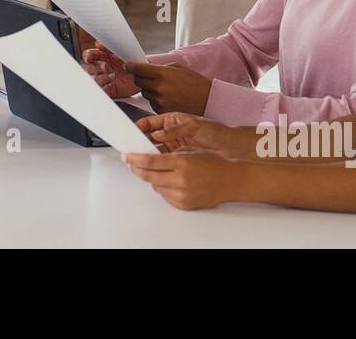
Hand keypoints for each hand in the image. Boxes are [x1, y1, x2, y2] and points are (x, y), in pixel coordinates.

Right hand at [82, 46, 138, 97]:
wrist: (144, 74)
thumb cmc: (134, 61)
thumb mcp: (122, 51)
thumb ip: (109, 47)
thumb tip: (98, 44)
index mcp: (104, 57)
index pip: (90, 56)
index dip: (88, 56)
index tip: (89, 57)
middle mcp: (103, 68)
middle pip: (90, 68)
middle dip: (97, 67)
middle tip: (106, 66)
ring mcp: (106, 79)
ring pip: (95, 79)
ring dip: (102, 77)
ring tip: (112, 76)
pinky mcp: (110, 89)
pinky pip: (102, 90)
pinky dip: (105, 87)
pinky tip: (111, 84)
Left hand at [123, 151, 240, 209]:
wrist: (230, 180)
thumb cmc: (212, 163)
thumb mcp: (189, 151)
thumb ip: (168, 155)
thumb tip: (147, 157)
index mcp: (181, 162)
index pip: (149, 161)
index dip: (134, 159)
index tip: (126, 156)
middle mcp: (180, 179)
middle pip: (148, 176)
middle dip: (137, 169)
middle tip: (131, 164)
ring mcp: (182, 194)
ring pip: (155, 186)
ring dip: (152, 178)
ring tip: (159, 172)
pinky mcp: (184, 204)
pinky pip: (165, 196)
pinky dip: (163, 188)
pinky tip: (170, 182)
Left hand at [125, 62, 211, 113]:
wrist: (208, 101)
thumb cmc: (196, 83)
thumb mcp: (179, 68)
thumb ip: (161, 67)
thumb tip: (146, 66)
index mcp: (163, 74)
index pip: (139, 69)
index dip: (131, 66)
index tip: (127, 66)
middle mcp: (159, 88)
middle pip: (138, 81)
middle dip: (140, 77)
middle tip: (146, 76)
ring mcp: (160, 101)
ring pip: (144, 92)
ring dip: (149, 89)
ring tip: (163, 88)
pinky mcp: (161, 111)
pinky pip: (151, 103)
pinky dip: (155, 99)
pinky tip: (167, 97)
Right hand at [136, 112, 237, 154]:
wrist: (230, 147)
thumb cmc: (215, 131)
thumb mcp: (195, 126)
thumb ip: (176, 129)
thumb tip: (158, 134)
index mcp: (172, 120)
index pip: (150, 122)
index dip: (139, 127)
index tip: (130, 132)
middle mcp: (170, 132)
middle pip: (149, 137)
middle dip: (139, 141)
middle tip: (131, 147)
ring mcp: (173, 145)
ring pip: (154, 149)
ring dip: (147, 153)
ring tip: (139, 157)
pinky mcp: (177, 157)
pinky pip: (163, 159)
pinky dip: (157, 162)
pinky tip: (153, 165)